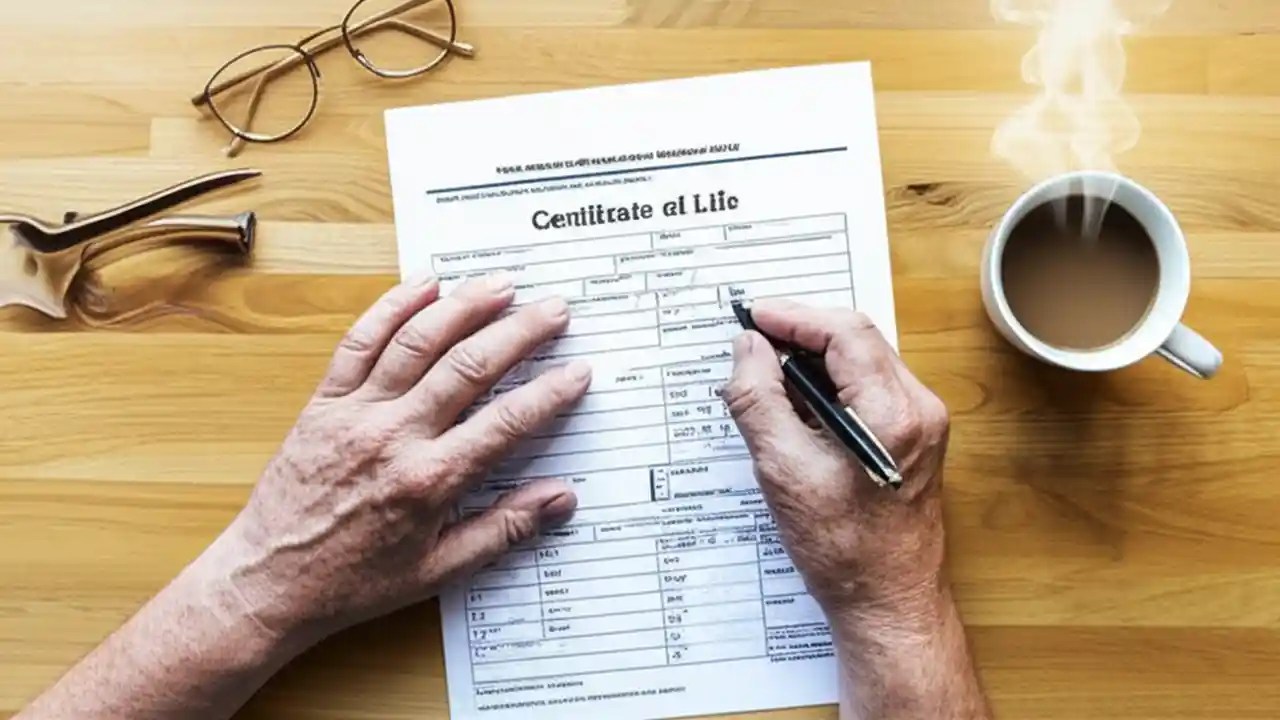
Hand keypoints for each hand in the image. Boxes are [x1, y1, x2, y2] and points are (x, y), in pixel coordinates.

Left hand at [199, 273, 591, 646]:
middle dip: (519, 332)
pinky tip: (424, 285)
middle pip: (469, 367)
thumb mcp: (439, 570)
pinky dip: (392, 307)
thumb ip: (503, 529)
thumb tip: (559, 500)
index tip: (577, 371)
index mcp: (430, 481)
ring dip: (464, 306)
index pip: (506, 423)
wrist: (270, 580)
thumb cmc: (354, 581)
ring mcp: (356, 412)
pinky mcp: (324, 402)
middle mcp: (395, 436)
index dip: (549, 393)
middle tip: (554, 310)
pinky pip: (360, 342)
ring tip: (501, 284)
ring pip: (418, 341)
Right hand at [722, 300, 949, 622]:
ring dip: (813, 360)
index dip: (793, 316)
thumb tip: (747, 349)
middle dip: (801, 333)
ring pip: (862, 363)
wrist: (888, 602)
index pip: (844, 333)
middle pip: (856, 341)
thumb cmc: (843, 550)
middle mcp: (919, 410)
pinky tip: (794, 404)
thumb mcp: (783, 470)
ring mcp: (922, 424)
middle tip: (752, 341)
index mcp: (894, 414)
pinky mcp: (914, 439)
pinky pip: (868, 389)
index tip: (754, 317)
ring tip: (765, 376)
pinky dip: (829, 385)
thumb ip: (759, 400)